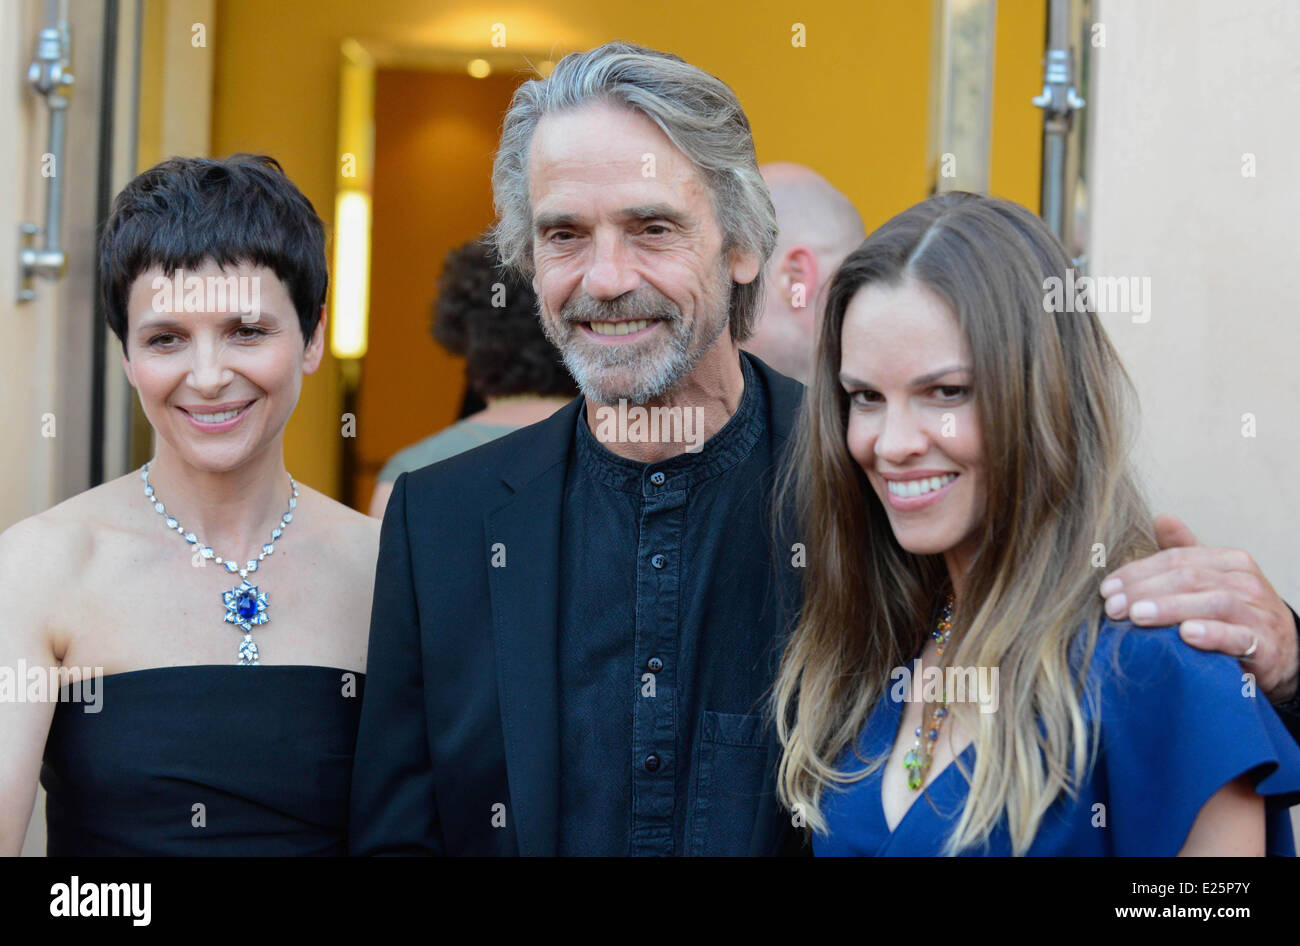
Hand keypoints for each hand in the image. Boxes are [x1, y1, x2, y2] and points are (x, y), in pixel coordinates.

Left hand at [1100, 514, 1297, 702]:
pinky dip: (1212, 634)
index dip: (1137, 572)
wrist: (1282, 651)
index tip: (1107, 589)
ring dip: (1169, 609)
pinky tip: (1186, 635)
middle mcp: (1245, 581)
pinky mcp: (1264, 644)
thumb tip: (1161, 518)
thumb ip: (1185, 551)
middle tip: (1112, 607)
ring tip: (1137, 616)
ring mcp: (1257, 612)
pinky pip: (1238, 636)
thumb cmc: (1237, 612)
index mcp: (1229, 561)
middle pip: (1188, 578)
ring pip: (1211, 603)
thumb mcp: (1212, 578)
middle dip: (1144, 591)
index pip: (1175, 559)